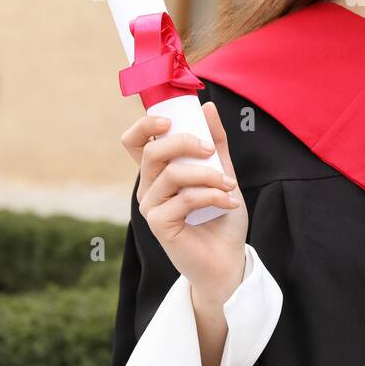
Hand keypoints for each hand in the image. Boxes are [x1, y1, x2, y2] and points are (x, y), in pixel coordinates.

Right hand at [120, 101, 247, 303]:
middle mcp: (149, 188)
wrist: (229, 258)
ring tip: (230, 185)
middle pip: (152, 152)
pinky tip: (229, 202)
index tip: (169, 119)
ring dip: (207, 175)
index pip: (134, 142)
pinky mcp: (159, 225)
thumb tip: (207, 107)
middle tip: (210, 151)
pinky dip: (211, 195)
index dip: (144, 125)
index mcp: (158, 173)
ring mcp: (151, 207)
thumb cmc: (222, 216)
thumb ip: (215, 144)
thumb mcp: (223, 173)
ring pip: (172, 174)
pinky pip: (183, 199)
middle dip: (185, 143)